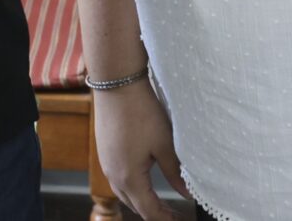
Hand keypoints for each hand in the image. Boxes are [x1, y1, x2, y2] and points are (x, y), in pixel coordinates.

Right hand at [91, 78, 189, 220]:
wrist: (116, 83)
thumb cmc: (141, 111)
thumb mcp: (165, 144)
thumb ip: (176, 173)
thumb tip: (187, 193)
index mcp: (129, 177)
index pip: (149, 211)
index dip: (166, 219)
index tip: (181, 220)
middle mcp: (113, 175)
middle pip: (135, 206)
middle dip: (154, 213)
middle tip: (174, 214)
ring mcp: (106, 163)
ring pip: (124, 194)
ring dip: (142, 201)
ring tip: (161, 202)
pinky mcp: (104, 152)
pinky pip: (117, 179)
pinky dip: (132, 187)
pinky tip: (143, 179)